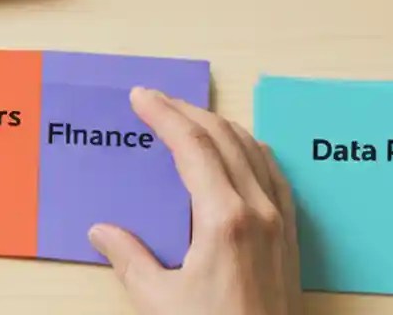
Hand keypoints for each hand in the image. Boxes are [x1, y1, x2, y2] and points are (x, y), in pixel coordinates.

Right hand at [89, 88, 301, 314]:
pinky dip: (249, 150)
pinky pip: (274, 174)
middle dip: (187, 111)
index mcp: (223, 220)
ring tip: (190, 119)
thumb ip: (129, 259)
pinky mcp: (290, 237)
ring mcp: (279, 222)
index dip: (165, 115)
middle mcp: (257, 211)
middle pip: (224, 138)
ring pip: (253, 149)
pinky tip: (237, 154)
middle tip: (156, 100)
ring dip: (219, 126)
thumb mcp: (159, 302)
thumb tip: (102, 232)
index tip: (141, 96)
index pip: (192, 146)